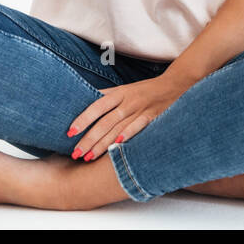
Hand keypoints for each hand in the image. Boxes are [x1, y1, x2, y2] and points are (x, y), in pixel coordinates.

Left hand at [66, 75, 190, 161]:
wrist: (174, 85)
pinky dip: (127, 135)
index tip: (70, 132)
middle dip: (88, 139)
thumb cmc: (144, 91)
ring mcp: (140, 110)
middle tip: (75, 153)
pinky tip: (116, 146)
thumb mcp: (124, 90)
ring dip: (102, 144)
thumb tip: (82, 103)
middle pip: (104, 122)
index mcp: (118, 93)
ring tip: (88, 157)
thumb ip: (106, 97)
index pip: (96, 106)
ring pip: (117, 128)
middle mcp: (127, 102)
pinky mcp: (152, 117)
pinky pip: (138, 127)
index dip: (83, 119)